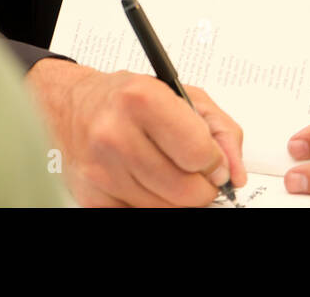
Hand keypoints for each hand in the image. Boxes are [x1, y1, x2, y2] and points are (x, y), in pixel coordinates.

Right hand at [25, 58, 246, 206]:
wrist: (74, 105)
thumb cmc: (129, 97)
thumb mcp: (182, 95)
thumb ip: (220, 130)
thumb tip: (234, 173)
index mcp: (142, 99)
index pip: (199, 153)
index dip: (214, 161)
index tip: (211, 159)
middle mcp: (116, 135)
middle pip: (186, 190)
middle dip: (201, 185)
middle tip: (196, 172)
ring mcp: (101, 170)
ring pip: (166, 209)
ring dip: (177, 196)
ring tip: (168, 170)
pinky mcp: (92, 197)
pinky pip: (140, 215)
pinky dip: (152, 203)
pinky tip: (145, 180)